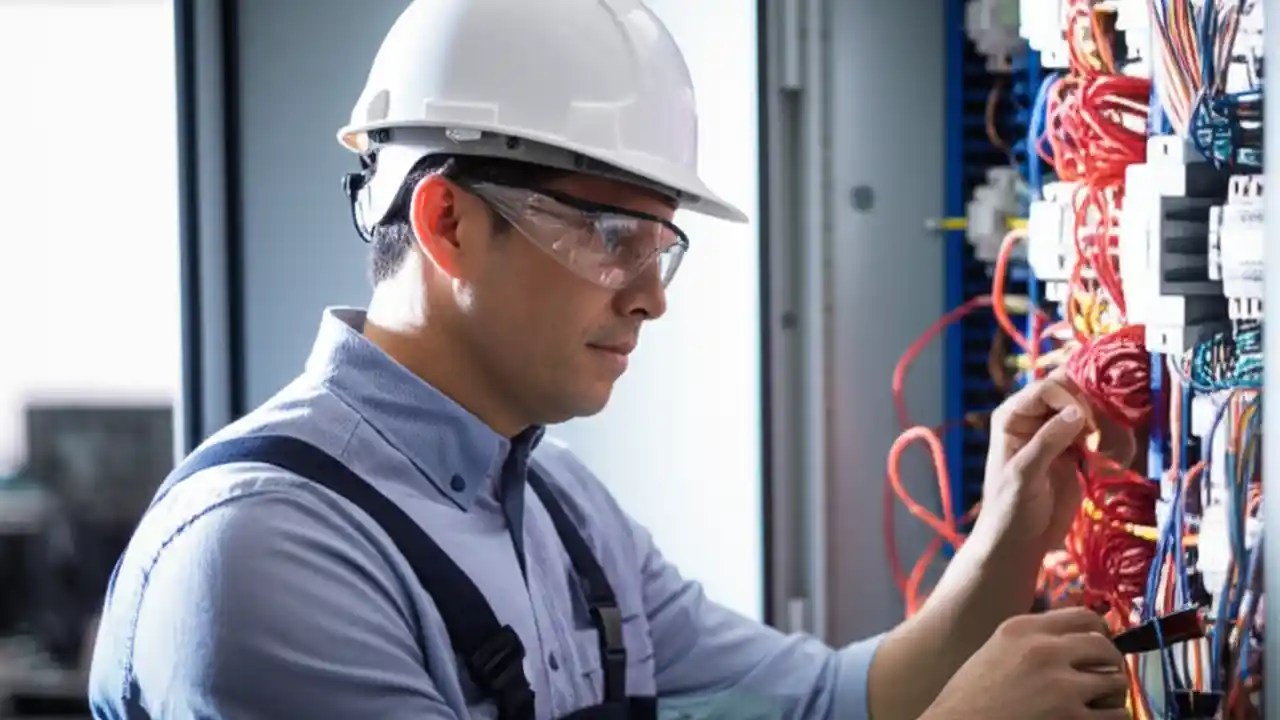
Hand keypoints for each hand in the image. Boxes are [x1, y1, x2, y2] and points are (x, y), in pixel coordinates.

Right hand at [922, 608, 1128, 719]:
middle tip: (1102, 681)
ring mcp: (1060, 686)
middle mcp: (1044, 650)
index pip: (1084, 617)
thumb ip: (1031, 641)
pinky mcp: (1071, 718)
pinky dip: (1112, 718)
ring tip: (1098, 705)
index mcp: (1022, 629)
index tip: (1097, 650)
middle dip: (1110, 665)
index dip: (1100, 633)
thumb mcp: (995, 652)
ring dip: (1112, 695)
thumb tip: (1073, 642)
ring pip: (1117, 681)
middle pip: (1105, 646)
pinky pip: (1117, 715)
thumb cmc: (970, 699)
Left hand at [975, 368, 1135, 564]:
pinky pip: (1096, 433)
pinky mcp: (1074, 450)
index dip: (1070, 398)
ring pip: (1088, 410)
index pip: (1046, 388)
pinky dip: (1109, 440)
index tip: (1086, 423)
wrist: (1019, 542)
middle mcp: (1034, 418)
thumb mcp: (1025, 474)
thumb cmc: (1010, 509)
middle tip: (1104, 432)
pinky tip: (1113, 457)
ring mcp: (1055, 433)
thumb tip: (1077, 411)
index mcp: (1012, 416)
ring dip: (1105, 424)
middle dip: (1093, 406)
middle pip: (1070, 393)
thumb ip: (1048, 441)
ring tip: (1111, 448)